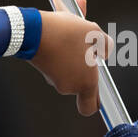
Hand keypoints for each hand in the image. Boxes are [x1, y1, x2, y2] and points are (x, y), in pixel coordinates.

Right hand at [26, 0, 112, 116]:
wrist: (32, 29)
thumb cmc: (64, 33)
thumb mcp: (94, 32)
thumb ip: (105, 45)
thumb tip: (105, 51)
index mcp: (86, 83)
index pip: (91, 106)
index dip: (96, 102)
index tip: (99, 93)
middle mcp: (69, 85)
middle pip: (81, 81)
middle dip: (85, 65)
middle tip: (86, 47)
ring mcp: (53, 79)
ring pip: (68, 69)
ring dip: (72, 54)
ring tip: (71, 35)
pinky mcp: (42, 69)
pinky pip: (57, 61)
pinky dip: (60, 50)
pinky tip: (60, 33)